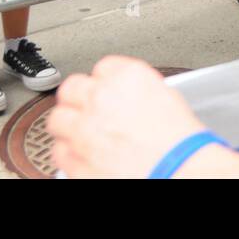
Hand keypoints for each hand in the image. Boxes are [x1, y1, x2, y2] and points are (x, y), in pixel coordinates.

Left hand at [46, 56, 210, 177]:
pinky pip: (59, 152)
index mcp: (127, 77)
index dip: (107, 80)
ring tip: (81, 132)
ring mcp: (83, 129)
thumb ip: (139, 90)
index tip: (109, 88)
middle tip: (86, 107)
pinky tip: (83, 154)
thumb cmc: (181, 142)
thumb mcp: (168, 98)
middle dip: (79, 97)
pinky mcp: (75, 160)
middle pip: (72, 87)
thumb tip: (127, 96)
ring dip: (68, 124)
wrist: (180, 171)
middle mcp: (101, 98)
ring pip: (57, 118)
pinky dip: (69, 153)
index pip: (103, 67)